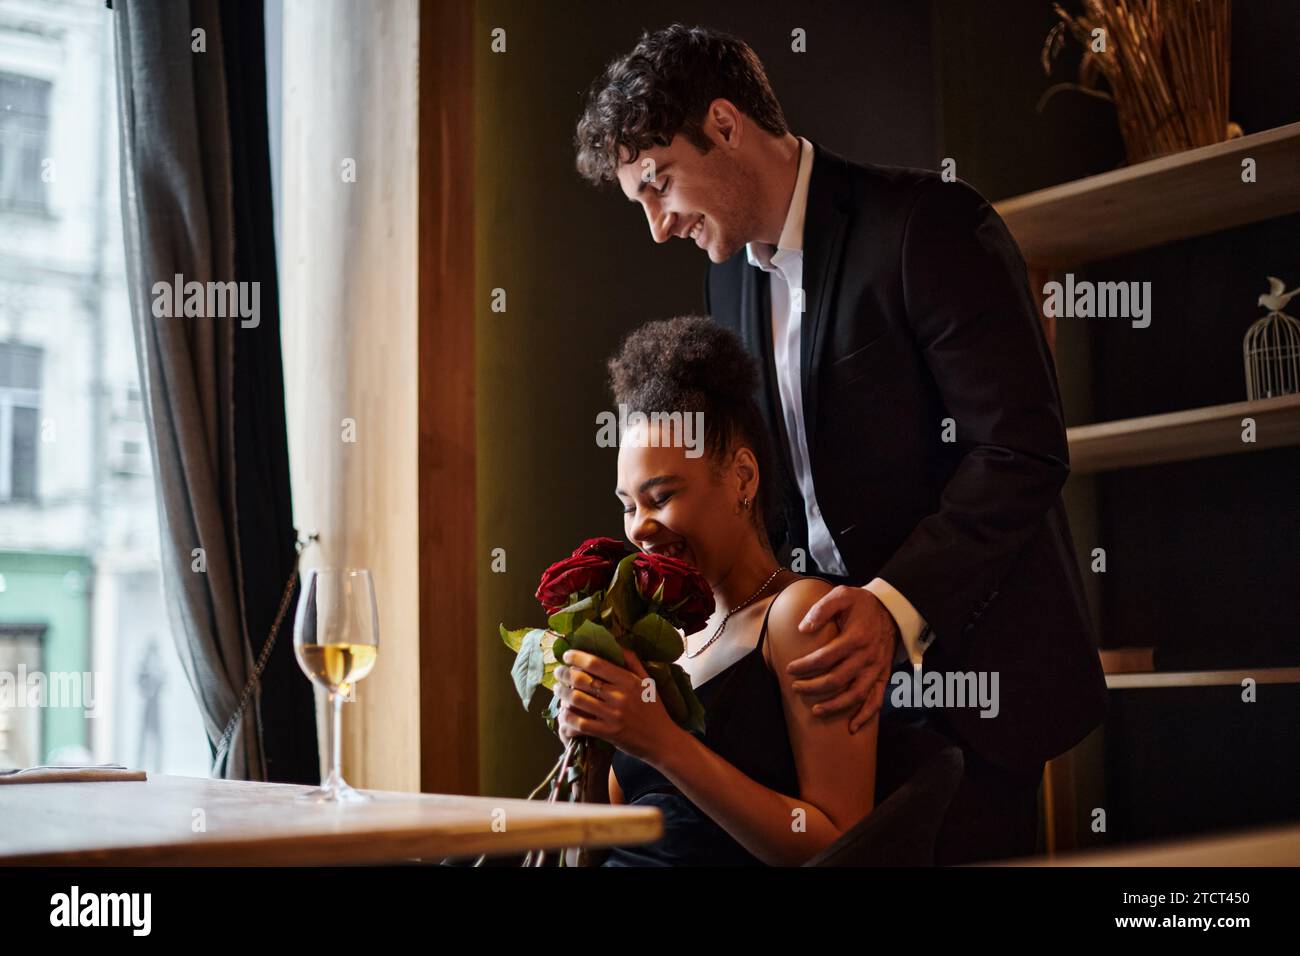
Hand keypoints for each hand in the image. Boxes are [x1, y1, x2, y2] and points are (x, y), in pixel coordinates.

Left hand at [553, 647, 682, 763]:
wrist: (662, 740)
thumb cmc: (654, 709)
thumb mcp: (647, 681)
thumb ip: (632, 661)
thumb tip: (616, 643)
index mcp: (629, 680)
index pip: (596, 663)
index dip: (577, 657)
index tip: (567, 655)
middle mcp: (620, 696)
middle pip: (582, 680)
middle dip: (564, 674)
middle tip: (558, 672)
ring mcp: (613, 715)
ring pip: (577, 700)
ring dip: (562, 693)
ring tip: (558, 690)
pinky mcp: (608, 733)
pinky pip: (580, 723)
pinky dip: (568, 717)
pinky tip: (564, 713)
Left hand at [788, 586, 897, 732]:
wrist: (891, 609)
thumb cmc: (861, 603)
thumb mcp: (842, 594)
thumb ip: (821, 609)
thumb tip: (802, 628)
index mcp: (855, 637)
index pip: (824, 657)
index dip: (804, 666)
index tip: (789, 669)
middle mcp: (866, 656)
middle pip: (836, 680)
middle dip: (812, 687)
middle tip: (795, 687)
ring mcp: (876, 669)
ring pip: (855, 695)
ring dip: (835, 706)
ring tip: (815, 711)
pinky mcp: (883, 676)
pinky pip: (876, 700)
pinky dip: (866, 716)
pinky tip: (852, 727)